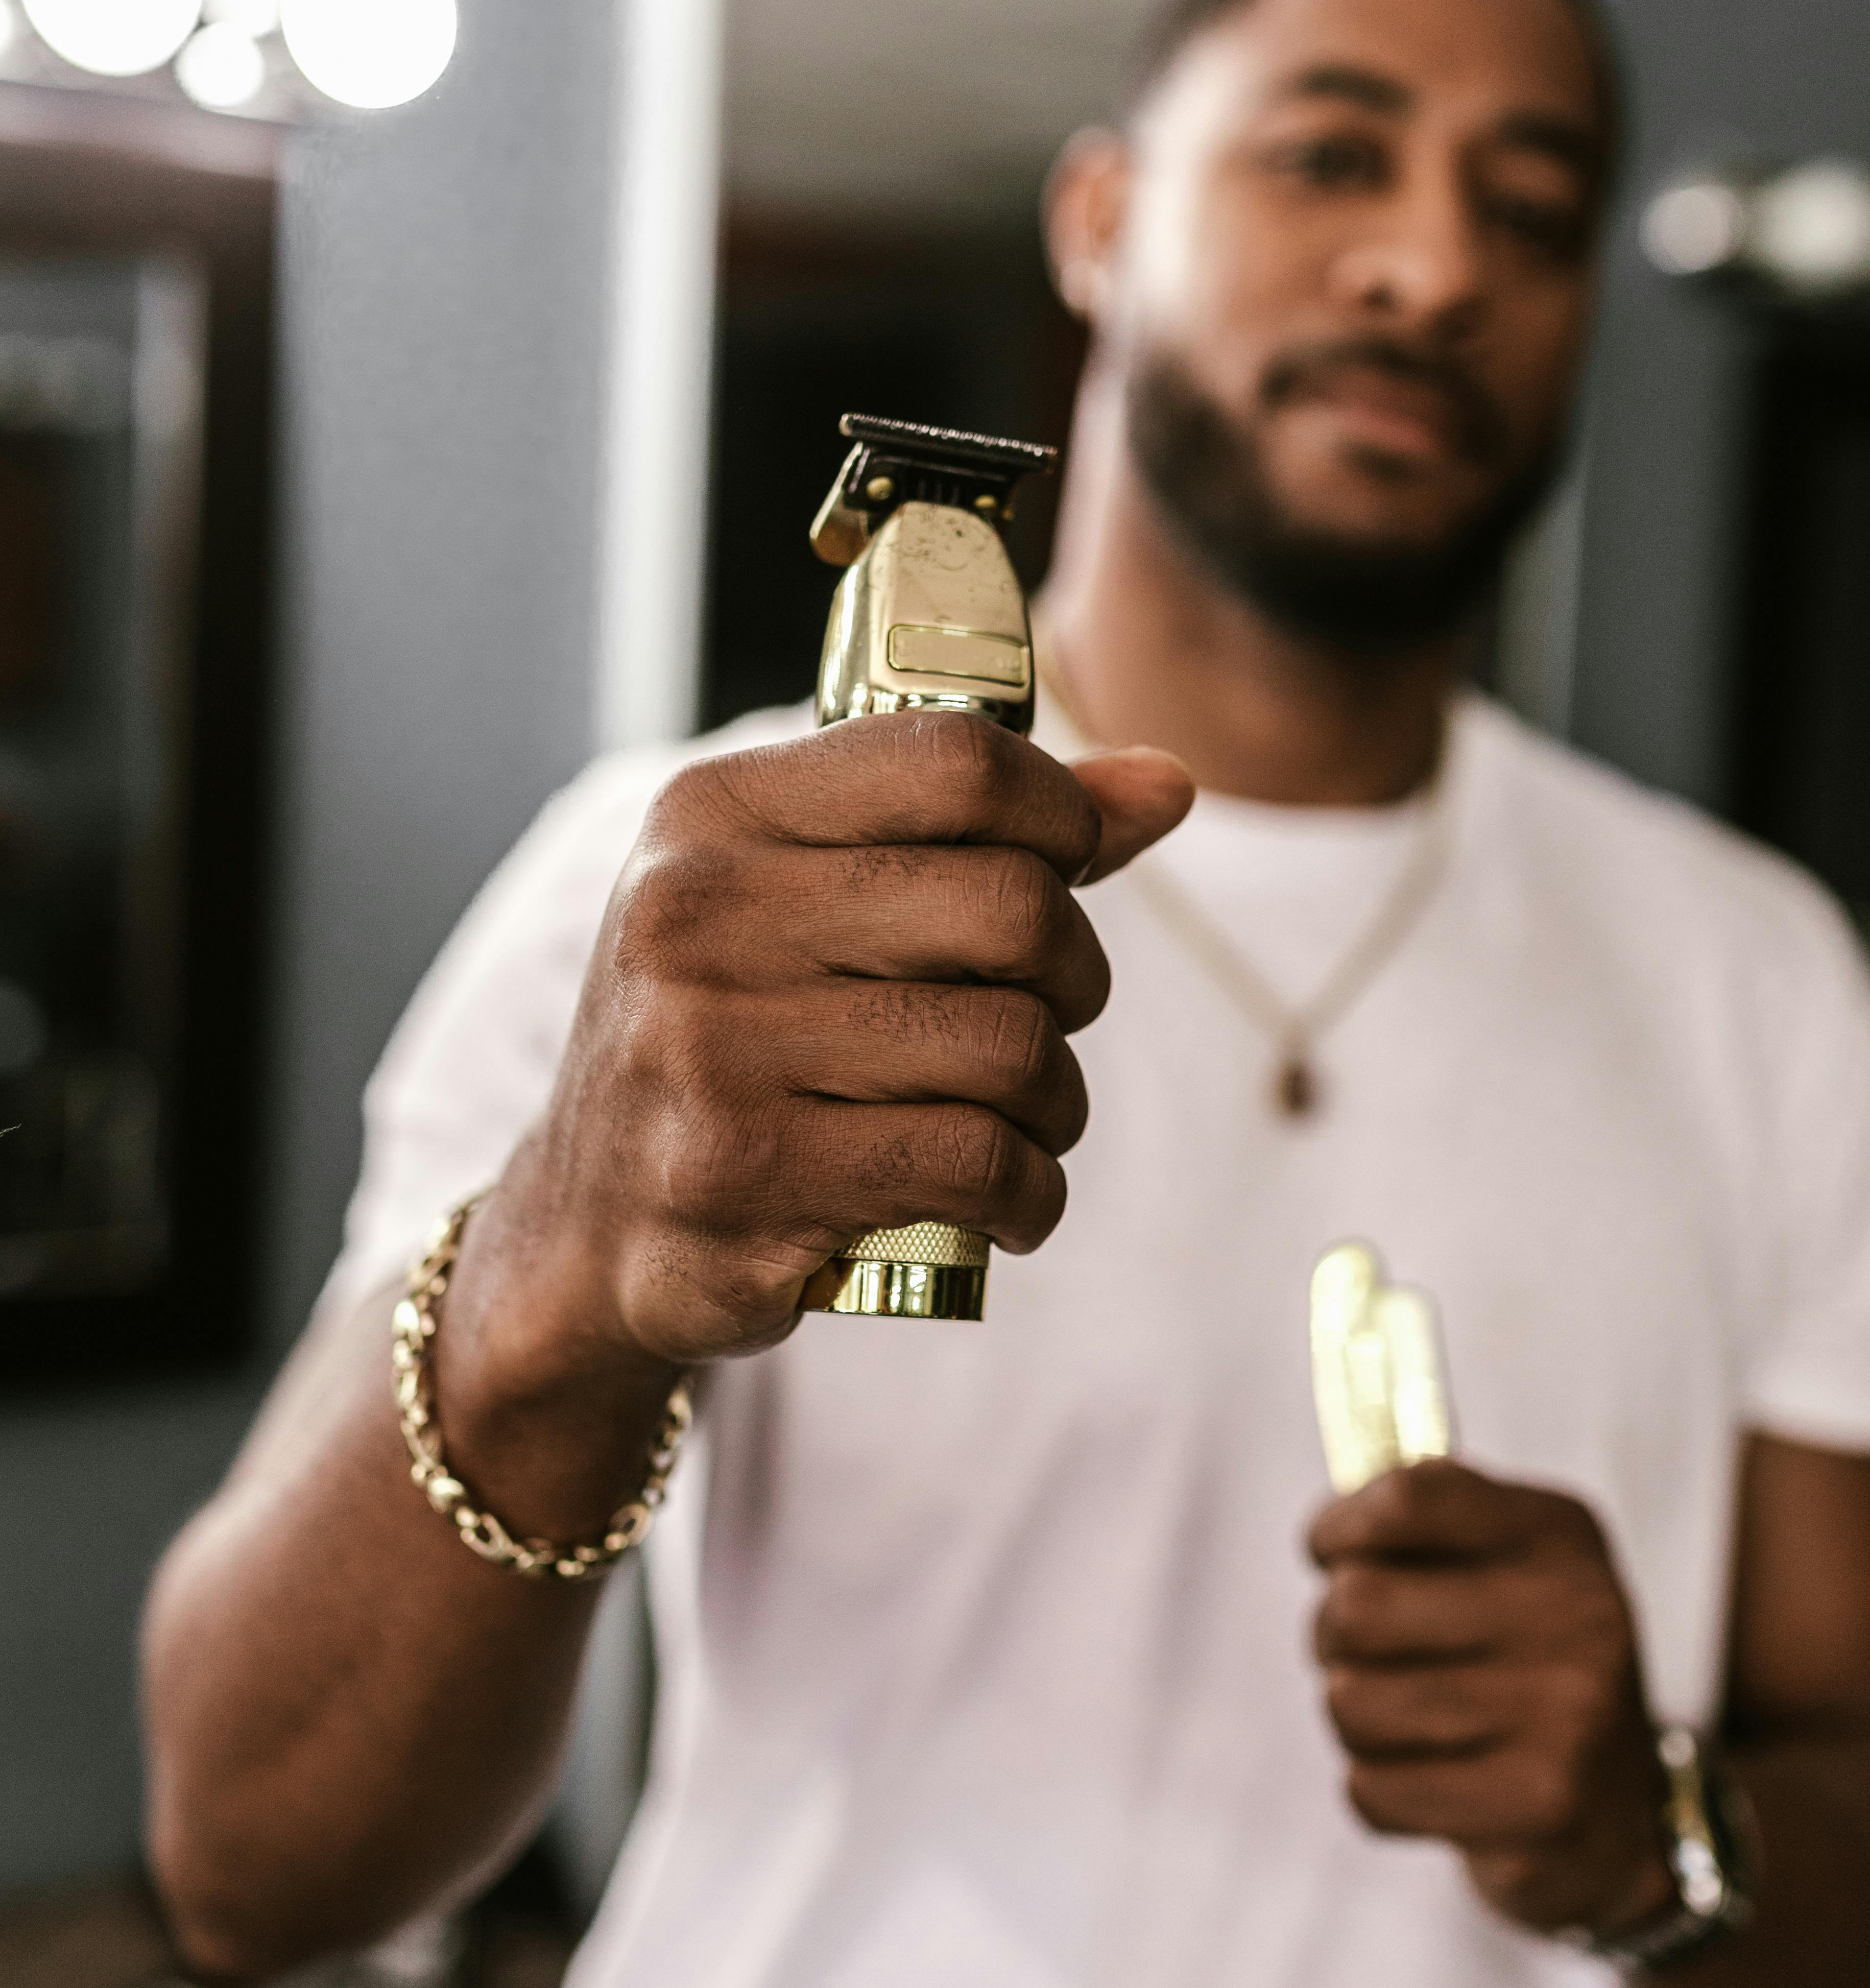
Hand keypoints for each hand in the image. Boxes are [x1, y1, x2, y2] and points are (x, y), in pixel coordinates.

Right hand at [445, 714, 1192, 1436]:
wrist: (586, 1226)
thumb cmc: (732, 1038)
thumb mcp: (811, 902)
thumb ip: (985, 837)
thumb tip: (1166, 785)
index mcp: (713, 815)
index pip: (956, 761)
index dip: (1061, 814)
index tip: (1068, 870)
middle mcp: (695, 917)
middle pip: (1011, 907)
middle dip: (1075, 974)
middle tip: (1048, 1019)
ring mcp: (709, 1052)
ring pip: (1010, 1048)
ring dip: (1057, 1101)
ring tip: (1024, 1120)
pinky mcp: (744, 1180)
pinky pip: (974, 1164)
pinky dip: (1029, 1193)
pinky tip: (1007, 1200)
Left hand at [1308, 1460, 1675, 1940]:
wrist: (1619, 1816)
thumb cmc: (1522, 1669)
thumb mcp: (1499, 1565)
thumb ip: (1415, 1526)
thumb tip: (1327, 1536)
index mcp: (1555, 1532)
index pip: (1408, 1498)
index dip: (1340, 1530)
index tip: (1334, 1555)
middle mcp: (1576, 1611)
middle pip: (1358, 1604)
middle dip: (1331, 1637)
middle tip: (1365, 1656)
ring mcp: (1569, 1712)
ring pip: (1352, 1702)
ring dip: (1352, 1721)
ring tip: (1403, 1722)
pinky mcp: (1541, 1805)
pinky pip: (1371, 1791)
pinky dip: (1377, 1789)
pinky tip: (1431, 1781)